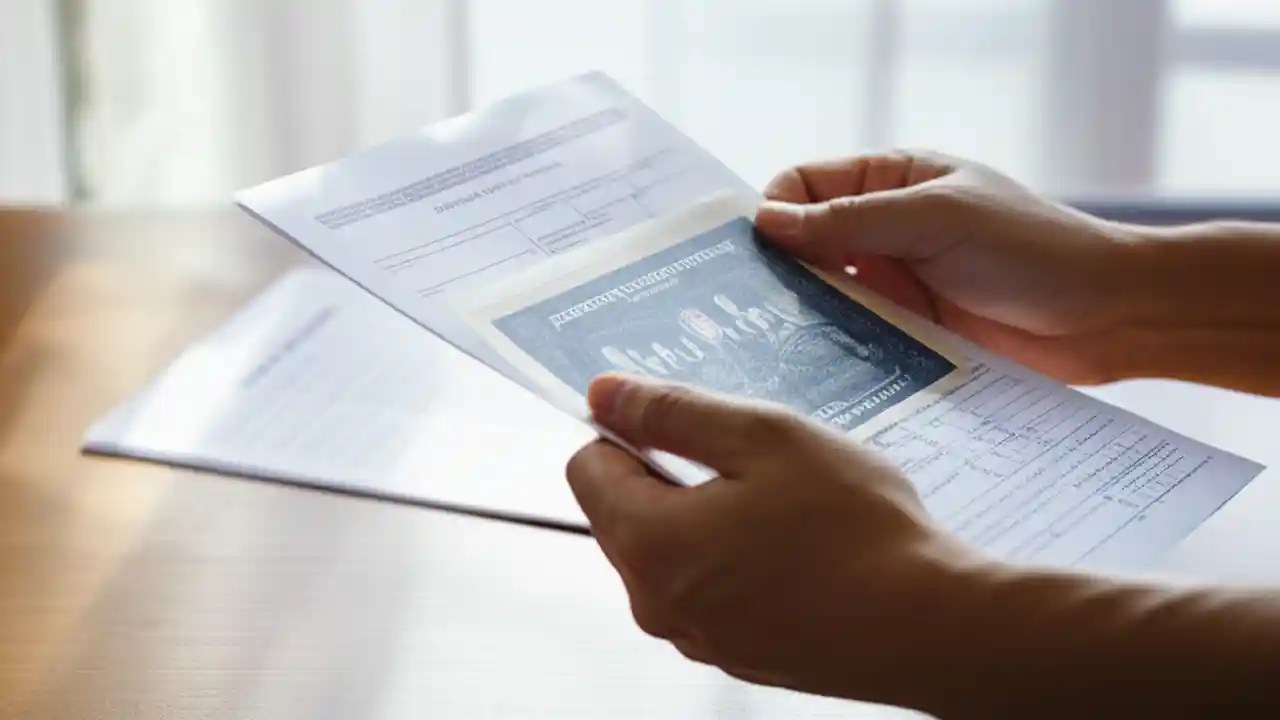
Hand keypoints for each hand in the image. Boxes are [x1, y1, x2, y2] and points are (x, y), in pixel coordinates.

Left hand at [566, 373, 981, 708]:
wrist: (929, 626)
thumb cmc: (854, 530)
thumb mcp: (762, 437)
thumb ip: (672, 412)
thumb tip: (606, 394)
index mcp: (648, 542)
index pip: (585, 467)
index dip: (629, 431)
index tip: (685, 422)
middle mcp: (656, 602)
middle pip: (623, 514)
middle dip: (670, 475)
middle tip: (750, 462)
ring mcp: (697, 637)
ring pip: (669, 553)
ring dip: (706, 519)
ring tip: (782, 507)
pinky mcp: (738, 656)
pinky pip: (709, 591)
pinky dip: (735, 563)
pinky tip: (795, 550)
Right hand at [755, 152, 1142, 383]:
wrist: (1109, 317)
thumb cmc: (1032, 249)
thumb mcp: (936, 218)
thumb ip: (851, 219)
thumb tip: (766, 221)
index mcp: (891, 181)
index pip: (804, 185)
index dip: (774, 211)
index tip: (753, 251)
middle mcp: (885, 230)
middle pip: (805, 245)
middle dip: (777, 269)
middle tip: (745, 307)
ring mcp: (896, 284)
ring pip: (824, 296)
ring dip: (802, 314)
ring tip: (772, 343)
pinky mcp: (909, 334)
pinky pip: (855, 339)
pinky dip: (834, 349)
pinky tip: (814, 368)